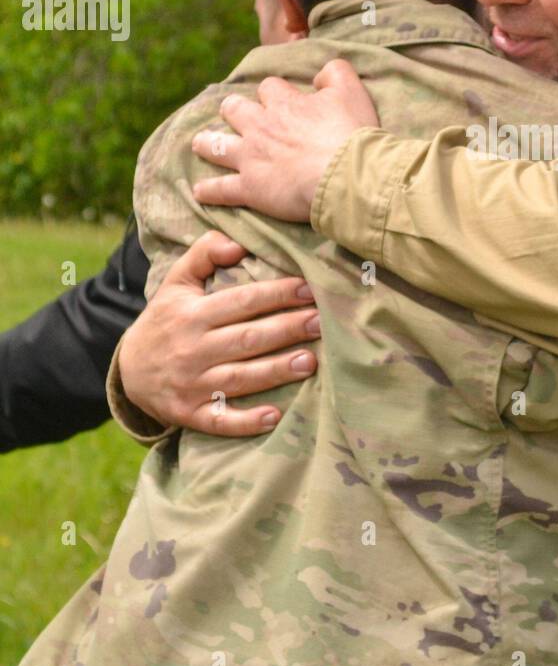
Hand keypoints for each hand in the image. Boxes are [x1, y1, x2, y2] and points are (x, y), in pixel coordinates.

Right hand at [119, 230, 321, 434]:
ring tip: (311, 361)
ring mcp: (192, 385)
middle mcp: (192, 350)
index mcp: (191, 315)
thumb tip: (236, 243)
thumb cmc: (165, 321)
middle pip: (247, 339)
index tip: (308, 288)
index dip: (276, 294)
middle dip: (286, 330)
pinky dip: (247, 422)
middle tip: (321, 322)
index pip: (240, 302)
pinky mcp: (191, 414)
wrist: (128, 372)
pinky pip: (221, 421)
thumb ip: (203, 254)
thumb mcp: (175, 282)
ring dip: (276, 371)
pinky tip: (275, 417)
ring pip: (240, 379)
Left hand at [192, 59, 378, 220]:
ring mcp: (251, 157)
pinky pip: (221, 189)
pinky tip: (199, 191)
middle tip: (235, 115)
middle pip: (234, 110)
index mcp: (284, 103)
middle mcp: (261, 126)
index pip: (269, 87)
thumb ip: (335, 73)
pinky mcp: (250, 188)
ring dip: (207, 143)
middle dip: (233, 111)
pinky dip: (209, 190)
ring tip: (201, 143)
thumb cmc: (351, 134)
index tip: (282, 101)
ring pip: (217, 145)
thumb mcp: (351, 91)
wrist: (346, 176)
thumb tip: (320, 74)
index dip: (275, 93)